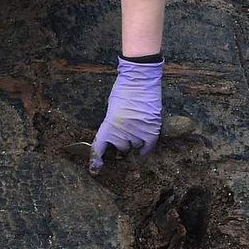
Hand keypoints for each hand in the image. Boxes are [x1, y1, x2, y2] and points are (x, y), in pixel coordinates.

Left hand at [89, 57, 162, 172]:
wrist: (140, 78)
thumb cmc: (124, 90)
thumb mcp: (111, 109)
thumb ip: (112, 125)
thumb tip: (115, 140)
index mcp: (109, 125)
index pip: (99, 147)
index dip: (96, 160)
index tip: (96, 169)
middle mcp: (123, 131)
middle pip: (121, 148)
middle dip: (121, 144)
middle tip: (124, 134)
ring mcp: (139, 130)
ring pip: (135, 146)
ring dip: (134, 141)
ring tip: (136, 128)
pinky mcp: (152, 128)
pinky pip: (149, 146)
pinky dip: (146, 148)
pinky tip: (144, 148)